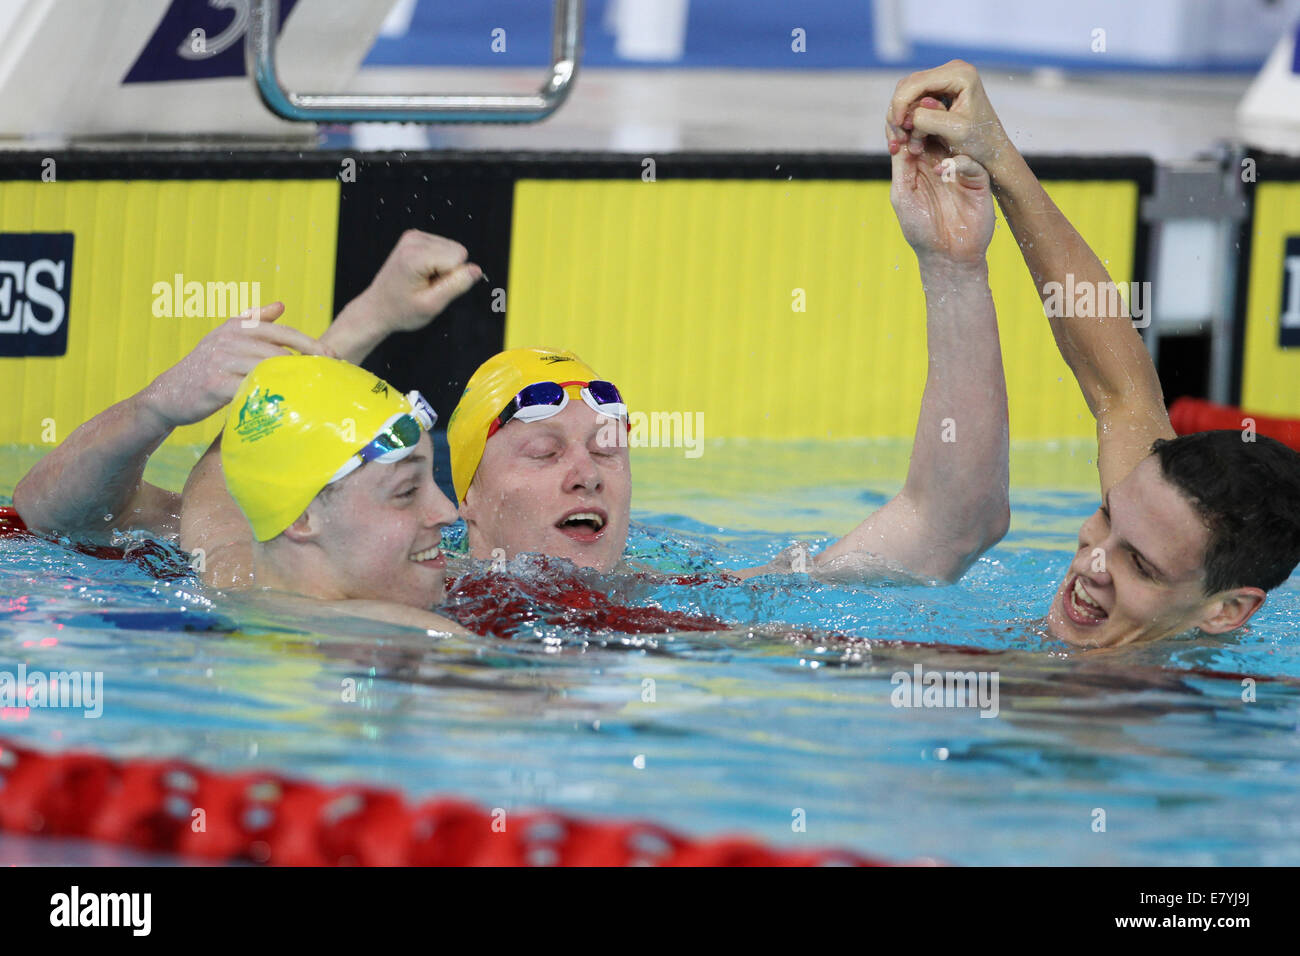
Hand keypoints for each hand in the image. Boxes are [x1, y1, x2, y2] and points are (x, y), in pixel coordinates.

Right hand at [140, 302, 332, 428]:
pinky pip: (252, 389)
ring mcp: (222, 361)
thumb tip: (281, 305)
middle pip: (281, 352)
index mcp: (236, 327)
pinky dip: (271, 397)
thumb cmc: (205, 368)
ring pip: (269, 369)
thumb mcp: (225, 337)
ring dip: (294, 382)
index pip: (283, 332)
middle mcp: (229, 339)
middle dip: (307, 366)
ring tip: (315, 394)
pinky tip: (288, 407)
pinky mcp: (216, 383)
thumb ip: (252, 320)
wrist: (168, 395)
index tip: (333, 356)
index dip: (310, 344)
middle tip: (330, 379)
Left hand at [357, 230, 481, 335]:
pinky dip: (437, 262)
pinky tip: (421, 274)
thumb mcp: (432, 305)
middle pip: (457, 250)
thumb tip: (476, 270)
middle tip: (428, 286)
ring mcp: (413, 237)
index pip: (459, 257)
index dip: (453, 278)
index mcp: (415, 256)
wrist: (378, 307)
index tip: (434, 288)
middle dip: (449, 271)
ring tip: (423, 281)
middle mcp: (413, 240)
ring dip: (443, 268)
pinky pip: (443, 247)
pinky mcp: (415, 237)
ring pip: (452, 249)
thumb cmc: (401, 310)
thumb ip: (456, 286)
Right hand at [886, 60, 1013, 175]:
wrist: (992, 149)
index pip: (917, 82)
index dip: (901, 102)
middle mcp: (952, 70)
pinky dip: (907, 119)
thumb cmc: (979, 142)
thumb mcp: (955, 132)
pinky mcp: (940, 90)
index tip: (896, 126)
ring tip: (903, 141)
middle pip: (909, 85)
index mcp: (960, 75)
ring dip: (901, 117)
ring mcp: (945, 79)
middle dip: (899, 111)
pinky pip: (914, 101)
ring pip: (908, 93)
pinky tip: (907, 136)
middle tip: (898, 137)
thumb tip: (908, 116)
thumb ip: (929, 120)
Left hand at [888, 124, 993, 264]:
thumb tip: (900, 138)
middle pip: (935, 131)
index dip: (906, 124)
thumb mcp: (903, 195)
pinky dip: (957, 161)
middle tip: (919, 116)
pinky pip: (970, 161)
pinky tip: (943, 170)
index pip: (913, 135)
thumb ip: (902, 167)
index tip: (899, 121)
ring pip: (955, 140)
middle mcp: (939, 162)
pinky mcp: (977, 180)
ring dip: (943, 133)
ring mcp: (959, 170)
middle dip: (926, 120)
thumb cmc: (920, 229)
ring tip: (931, 133)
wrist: (948, 256)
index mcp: (918, 165)